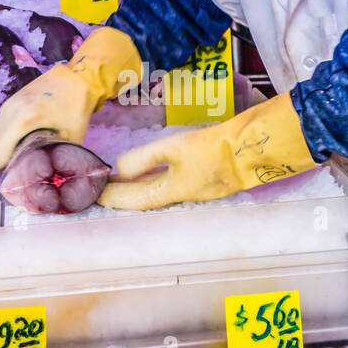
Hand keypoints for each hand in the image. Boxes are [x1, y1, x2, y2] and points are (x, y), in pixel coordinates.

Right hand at [0, 26, 141, 168]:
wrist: (78, 78)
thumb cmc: (76, 107)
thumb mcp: (71, 138)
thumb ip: (58, 157)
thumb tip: (52, 176)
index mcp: (23, 121)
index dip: (4, 169)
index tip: (15, 176)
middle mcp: (11, 110)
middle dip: (3, 158)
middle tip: (19, 167)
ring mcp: (10, 103)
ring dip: (3, 146)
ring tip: (19, 155)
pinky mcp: (12, 99)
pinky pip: (1, 122)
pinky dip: (6, 134)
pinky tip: (19, 140)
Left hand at [99, 93, 316, 209]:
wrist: (253, 149)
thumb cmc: (214, 148)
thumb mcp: (174, 148)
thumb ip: (143, 158)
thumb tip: (117, 170)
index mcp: (172, 192)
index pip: (133, 200)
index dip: (112, 197)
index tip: (94, 192)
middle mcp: (181, 196)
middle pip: (144, 200)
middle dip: (122, 195)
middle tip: (102, 188)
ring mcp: (194, 190)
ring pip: (156, 192)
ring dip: (137, 188)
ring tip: (119, 181)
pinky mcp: (204, 180)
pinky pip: (169, 184)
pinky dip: (153, 180)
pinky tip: (149, 171)